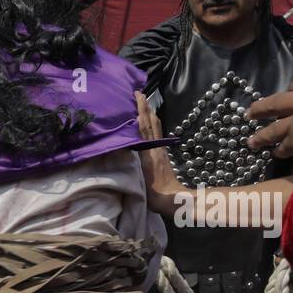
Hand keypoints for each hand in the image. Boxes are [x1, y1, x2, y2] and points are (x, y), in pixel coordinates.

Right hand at [135, 91, 182, 214]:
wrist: (172, 199)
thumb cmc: (153, 193)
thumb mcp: (138, 178)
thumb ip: (130, 162)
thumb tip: (120, 149)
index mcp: (148, 151)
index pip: (144, 126)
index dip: (141, 110)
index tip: (138, 95)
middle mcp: (155, 147)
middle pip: (152, 122)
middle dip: (146, 107)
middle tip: (139, 94)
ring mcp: (160, 150)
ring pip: (156, 127)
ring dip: (150, 114)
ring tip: (143, 105)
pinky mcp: (162, 155)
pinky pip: (156, 134)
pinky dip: (152, 124)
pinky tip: (148, 124)